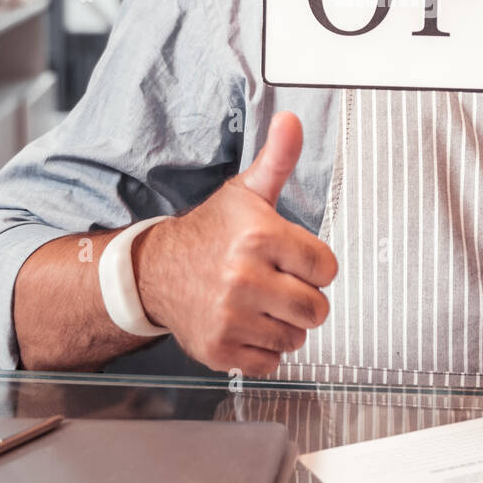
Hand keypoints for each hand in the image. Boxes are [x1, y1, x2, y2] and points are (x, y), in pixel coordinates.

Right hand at [132, 111, 337, 375]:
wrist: (155, 271)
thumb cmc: (210, 231)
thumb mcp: (246, 192)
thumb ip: (278, 158)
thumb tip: (291, 120)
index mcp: (258, 237)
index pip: (327, 268)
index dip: (314, 264)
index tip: (292, 258)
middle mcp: (243, 278)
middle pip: (317, 308)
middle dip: (304, 298)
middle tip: (278, 284)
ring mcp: (230, 317)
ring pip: (296, 337)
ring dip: (284, 324)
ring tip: (259, 302)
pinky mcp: (220, 349)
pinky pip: (271, 362)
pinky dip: (263, 348)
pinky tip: (245, 323)